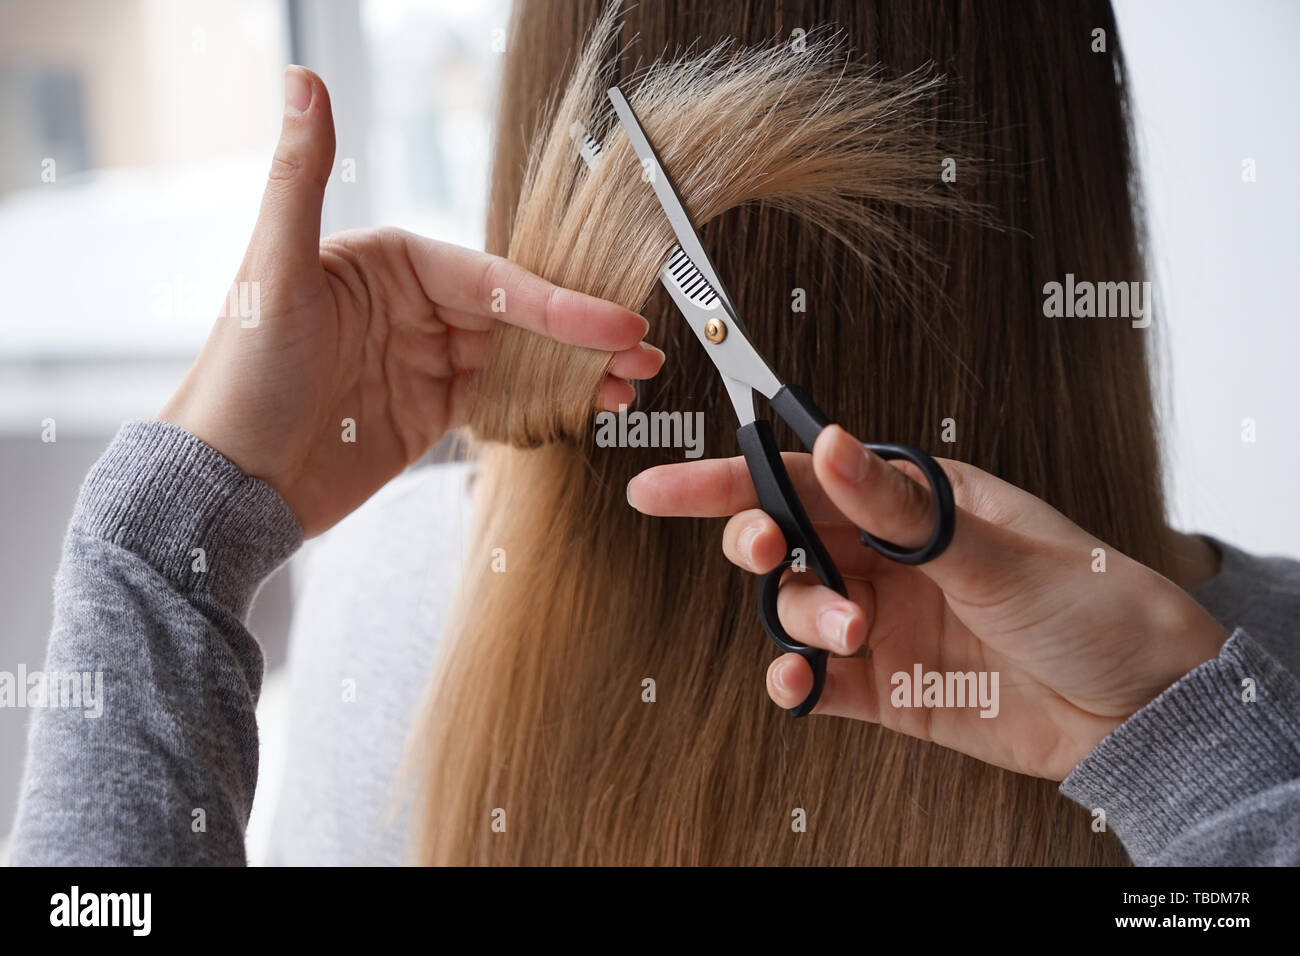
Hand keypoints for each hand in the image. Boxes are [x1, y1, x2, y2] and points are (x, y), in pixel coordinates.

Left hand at [160, 66, 659, 535]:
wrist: (227, 481)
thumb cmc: (238, 373)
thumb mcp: (272, 270)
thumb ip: (300, 176)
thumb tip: (302, 82)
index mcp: (387, 264)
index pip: (490, 278)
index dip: (557, 301)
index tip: (613, 321)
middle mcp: (411, 307)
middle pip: (517, 318)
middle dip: (583, 337)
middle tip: (640, 353)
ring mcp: (424, 361)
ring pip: (518, 359)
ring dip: (575, 371)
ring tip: (628, 387)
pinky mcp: (428, 413)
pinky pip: (502, 400)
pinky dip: (546, 403)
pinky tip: (583, 406)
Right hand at [627, 424, 1227, 779]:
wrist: (1143, 711)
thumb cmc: (1096, 604)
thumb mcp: (998, 548)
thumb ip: (900, 508)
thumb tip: (827, 443)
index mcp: (915, 500)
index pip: (804, 476)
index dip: (727, 478)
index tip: (660, 486)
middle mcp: (888, 556)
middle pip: (785, 539)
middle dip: (759, 542)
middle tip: (766, 551)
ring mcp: (882, 621)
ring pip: (794, 609)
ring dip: (799, 619)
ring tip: (847, 636)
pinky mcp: (886, 686)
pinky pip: (816, 679)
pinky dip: (795, 680)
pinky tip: (798, 682)